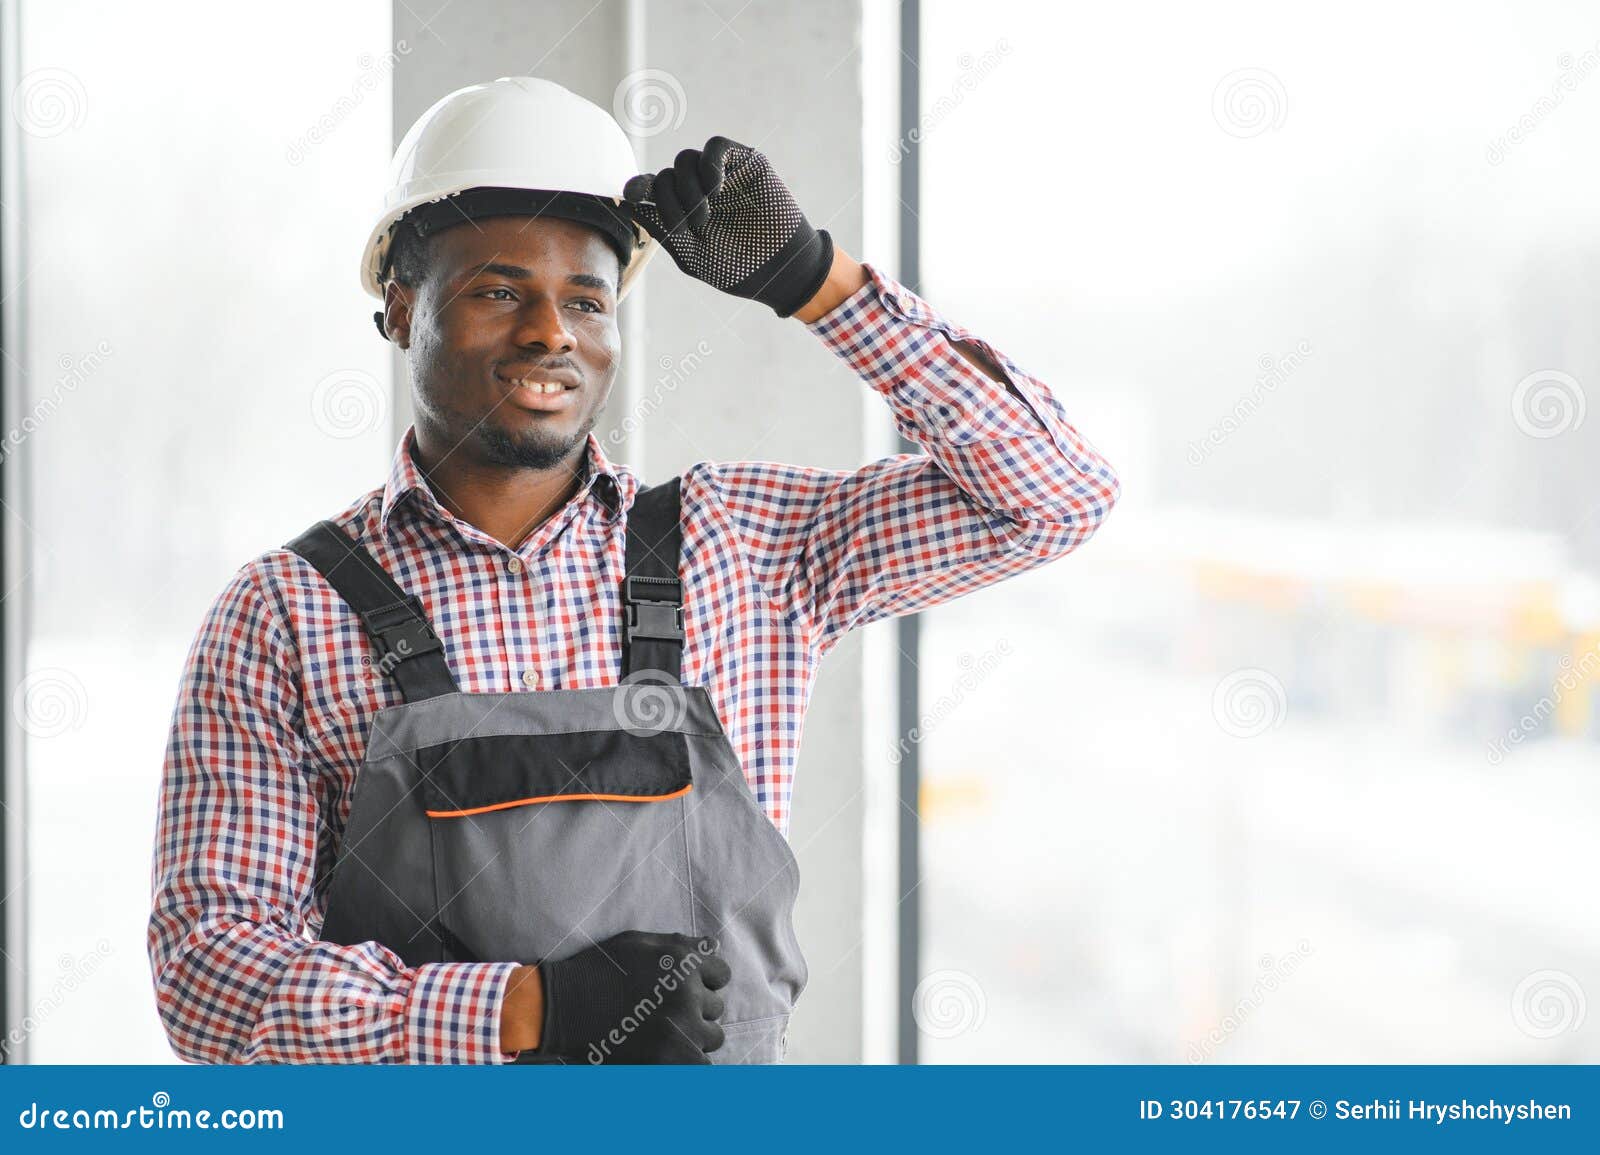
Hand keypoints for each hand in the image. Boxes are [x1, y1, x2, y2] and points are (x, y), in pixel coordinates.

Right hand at [536, 930, 730, 1063]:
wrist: (562, 1008)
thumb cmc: (599, 970)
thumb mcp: (638, 944)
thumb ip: (680, 944)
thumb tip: (713, 948)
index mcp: (682, 961)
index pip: (721, 974)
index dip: (704, 982)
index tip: (685, 990)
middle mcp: (687, 992)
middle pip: (714, 1007)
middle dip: (695, 1010)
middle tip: (664, 1014)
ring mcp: (680, 1028)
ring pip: (712, 1036)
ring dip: (694, 1036)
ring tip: (663, 1035)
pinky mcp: (670, 1059)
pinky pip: (701, 1065)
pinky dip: (688, 1062)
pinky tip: (667, 1055)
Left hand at [622, 136, 834, 317]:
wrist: (781, 268)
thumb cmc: (737, 267)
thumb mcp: (692, 256)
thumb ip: (662, 229)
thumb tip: (627, 202)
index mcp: (681, 213)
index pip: (650, 189)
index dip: (637, 187)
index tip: (631, 195)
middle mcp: (697, 191)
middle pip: (665, 174)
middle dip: (669, 199)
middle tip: (693, 225)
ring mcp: (719, 176)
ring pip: (684, 159)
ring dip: (689, 188)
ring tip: (706, 216)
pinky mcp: (743, 163)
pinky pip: (715, 147)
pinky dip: (709, 165)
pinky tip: (716, 189)